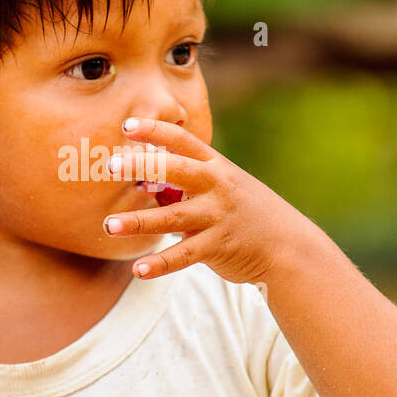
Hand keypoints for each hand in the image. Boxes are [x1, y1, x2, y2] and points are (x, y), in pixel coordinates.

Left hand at [102, 116, 311, 283]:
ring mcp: (217, 216)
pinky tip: (139, 270)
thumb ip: (188, 183)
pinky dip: (160, 264)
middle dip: (143, 166)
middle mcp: (216, 186)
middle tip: (110, 165)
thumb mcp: (223, 187)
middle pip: (175, 170)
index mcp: (215, 167)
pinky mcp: (218, 246)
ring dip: (138, 222)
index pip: (182, 141)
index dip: (155, 131)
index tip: (127, 126)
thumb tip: (144, 182)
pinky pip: (183, 255)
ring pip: (171, 217)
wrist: (287, 245)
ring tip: (109, 226)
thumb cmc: (245, 212)